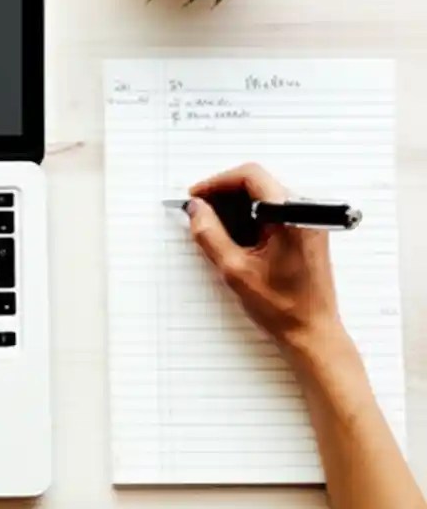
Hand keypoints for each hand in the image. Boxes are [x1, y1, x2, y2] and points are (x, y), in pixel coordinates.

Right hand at [185, 163, 344, 359]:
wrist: (312, 332)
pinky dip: (247, 218)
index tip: (197, 197)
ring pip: (262, 196)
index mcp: (292, 216)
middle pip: (257, 183)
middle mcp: (304, 213)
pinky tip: (232, 238)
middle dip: (223, 195)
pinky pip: (271, 211)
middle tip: (199, 213)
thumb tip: (196, 210)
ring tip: (212, 228)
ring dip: (234, 207)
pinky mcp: (304, 232)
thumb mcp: (235, 270)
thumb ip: (210, 234)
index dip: (217, 182)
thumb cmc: (283, 308)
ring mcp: (307, 222)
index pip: (251, 177)